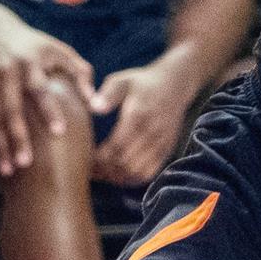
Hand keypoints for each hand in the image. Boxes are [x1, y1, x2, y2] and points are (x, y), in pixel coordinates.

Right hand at [0, 21, 98, 176]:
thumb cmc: (37, 46)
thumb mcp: (60, 50)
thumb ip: (80, 73)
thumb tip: (95, 102)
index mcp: (30, 61)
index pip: (40, 88)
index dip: (49, 109)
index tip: (60, 132)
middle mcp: (6, 72)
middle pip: (11, 108)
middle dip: (18, 137)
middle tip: (27, 163)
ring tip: (9, 170)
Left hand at [91, 64, 199, 186]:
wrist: (175, 84)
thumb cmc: (142, 83)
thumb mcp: (123, 80)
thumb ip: (107, 93)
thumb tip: (94, 108)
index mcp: (138, 116)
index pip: (115, 147)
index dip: (98, 158)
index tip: (85, 158)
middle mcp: (151, 133)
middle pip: (124, 163)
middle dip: (104, 170)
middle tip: (90, 169)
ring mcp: (161, 143)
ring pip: (136, 172)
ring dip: (117, 177)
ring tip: (103, 174)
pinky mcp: (167, 150)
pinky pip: (149, 173)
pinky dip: (132, 179)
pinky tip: (120, 175)